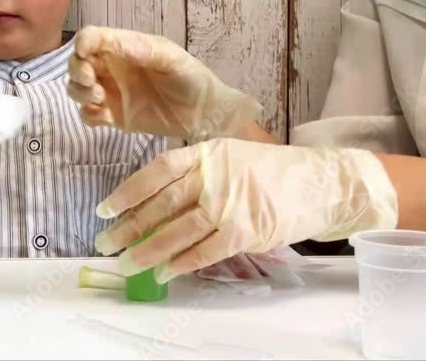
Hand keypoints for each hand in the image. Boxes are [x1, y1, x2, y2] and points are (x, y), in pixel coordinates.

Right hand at [67, 26, 260, 140]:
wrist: (204, 114)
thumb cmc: (191, 78)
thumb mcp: (172, 59)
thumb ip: (144, 50)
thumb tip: (115, 44)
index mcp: (124, 47)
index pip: (93, 37)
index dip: (82, 42)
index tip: (83, 53)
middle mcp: (112, 68)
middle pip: (77, 62)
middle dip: (76, 70)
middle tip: (92, 83)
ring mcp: (111, 92)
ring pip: (77, 88)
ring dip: (79, 92)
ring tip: (100, 99)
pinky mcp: (113, 116)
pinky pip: (87, 114)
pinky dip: (87, 115)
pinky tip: (104, 117)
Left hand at [92, 138, 397, 282]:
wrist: (320, 183)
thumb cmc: (272, 171)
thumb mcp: (231, 156)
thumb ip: (196, 176)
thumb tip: (156, 209)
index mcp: (207, 152)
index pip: (158, 170)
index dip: (128, 190)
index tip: (104, 209)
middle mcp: (215, 175)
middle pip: (162, 204)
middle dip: (129, 226)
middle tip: (106, 243)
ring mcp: (230, 203)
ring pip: (179, 230)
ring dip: (149, 250)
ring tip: (128, 264)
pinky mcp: (245, 230)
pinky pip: (206, 251)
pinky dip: (183, 263)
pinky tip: (165, 272)